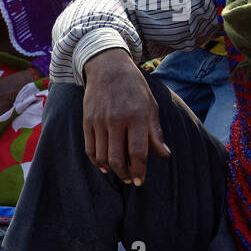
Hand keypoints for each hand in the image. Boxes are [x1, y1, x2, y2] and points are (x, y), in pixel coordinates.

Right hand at [81, 49, 170, 184]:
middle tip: (131, 180)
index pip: (137, 152)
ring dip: (112, 170)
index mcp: (136, 117)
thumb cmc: (134, 89)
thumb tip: (164, 155)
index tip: (141, 181)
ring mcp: (99, 121)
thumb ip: (155, 132)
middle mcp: (116, 120)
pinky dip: (97, 161)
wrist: (108, 69)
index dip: (140, 170)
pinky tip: (105, 166)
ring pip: (102, 156)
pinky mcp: (87, 122)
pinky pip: (90, 149)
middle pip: (117, 158)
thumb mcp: (150, 107)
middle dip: (125, 174)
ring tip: (120, 174)